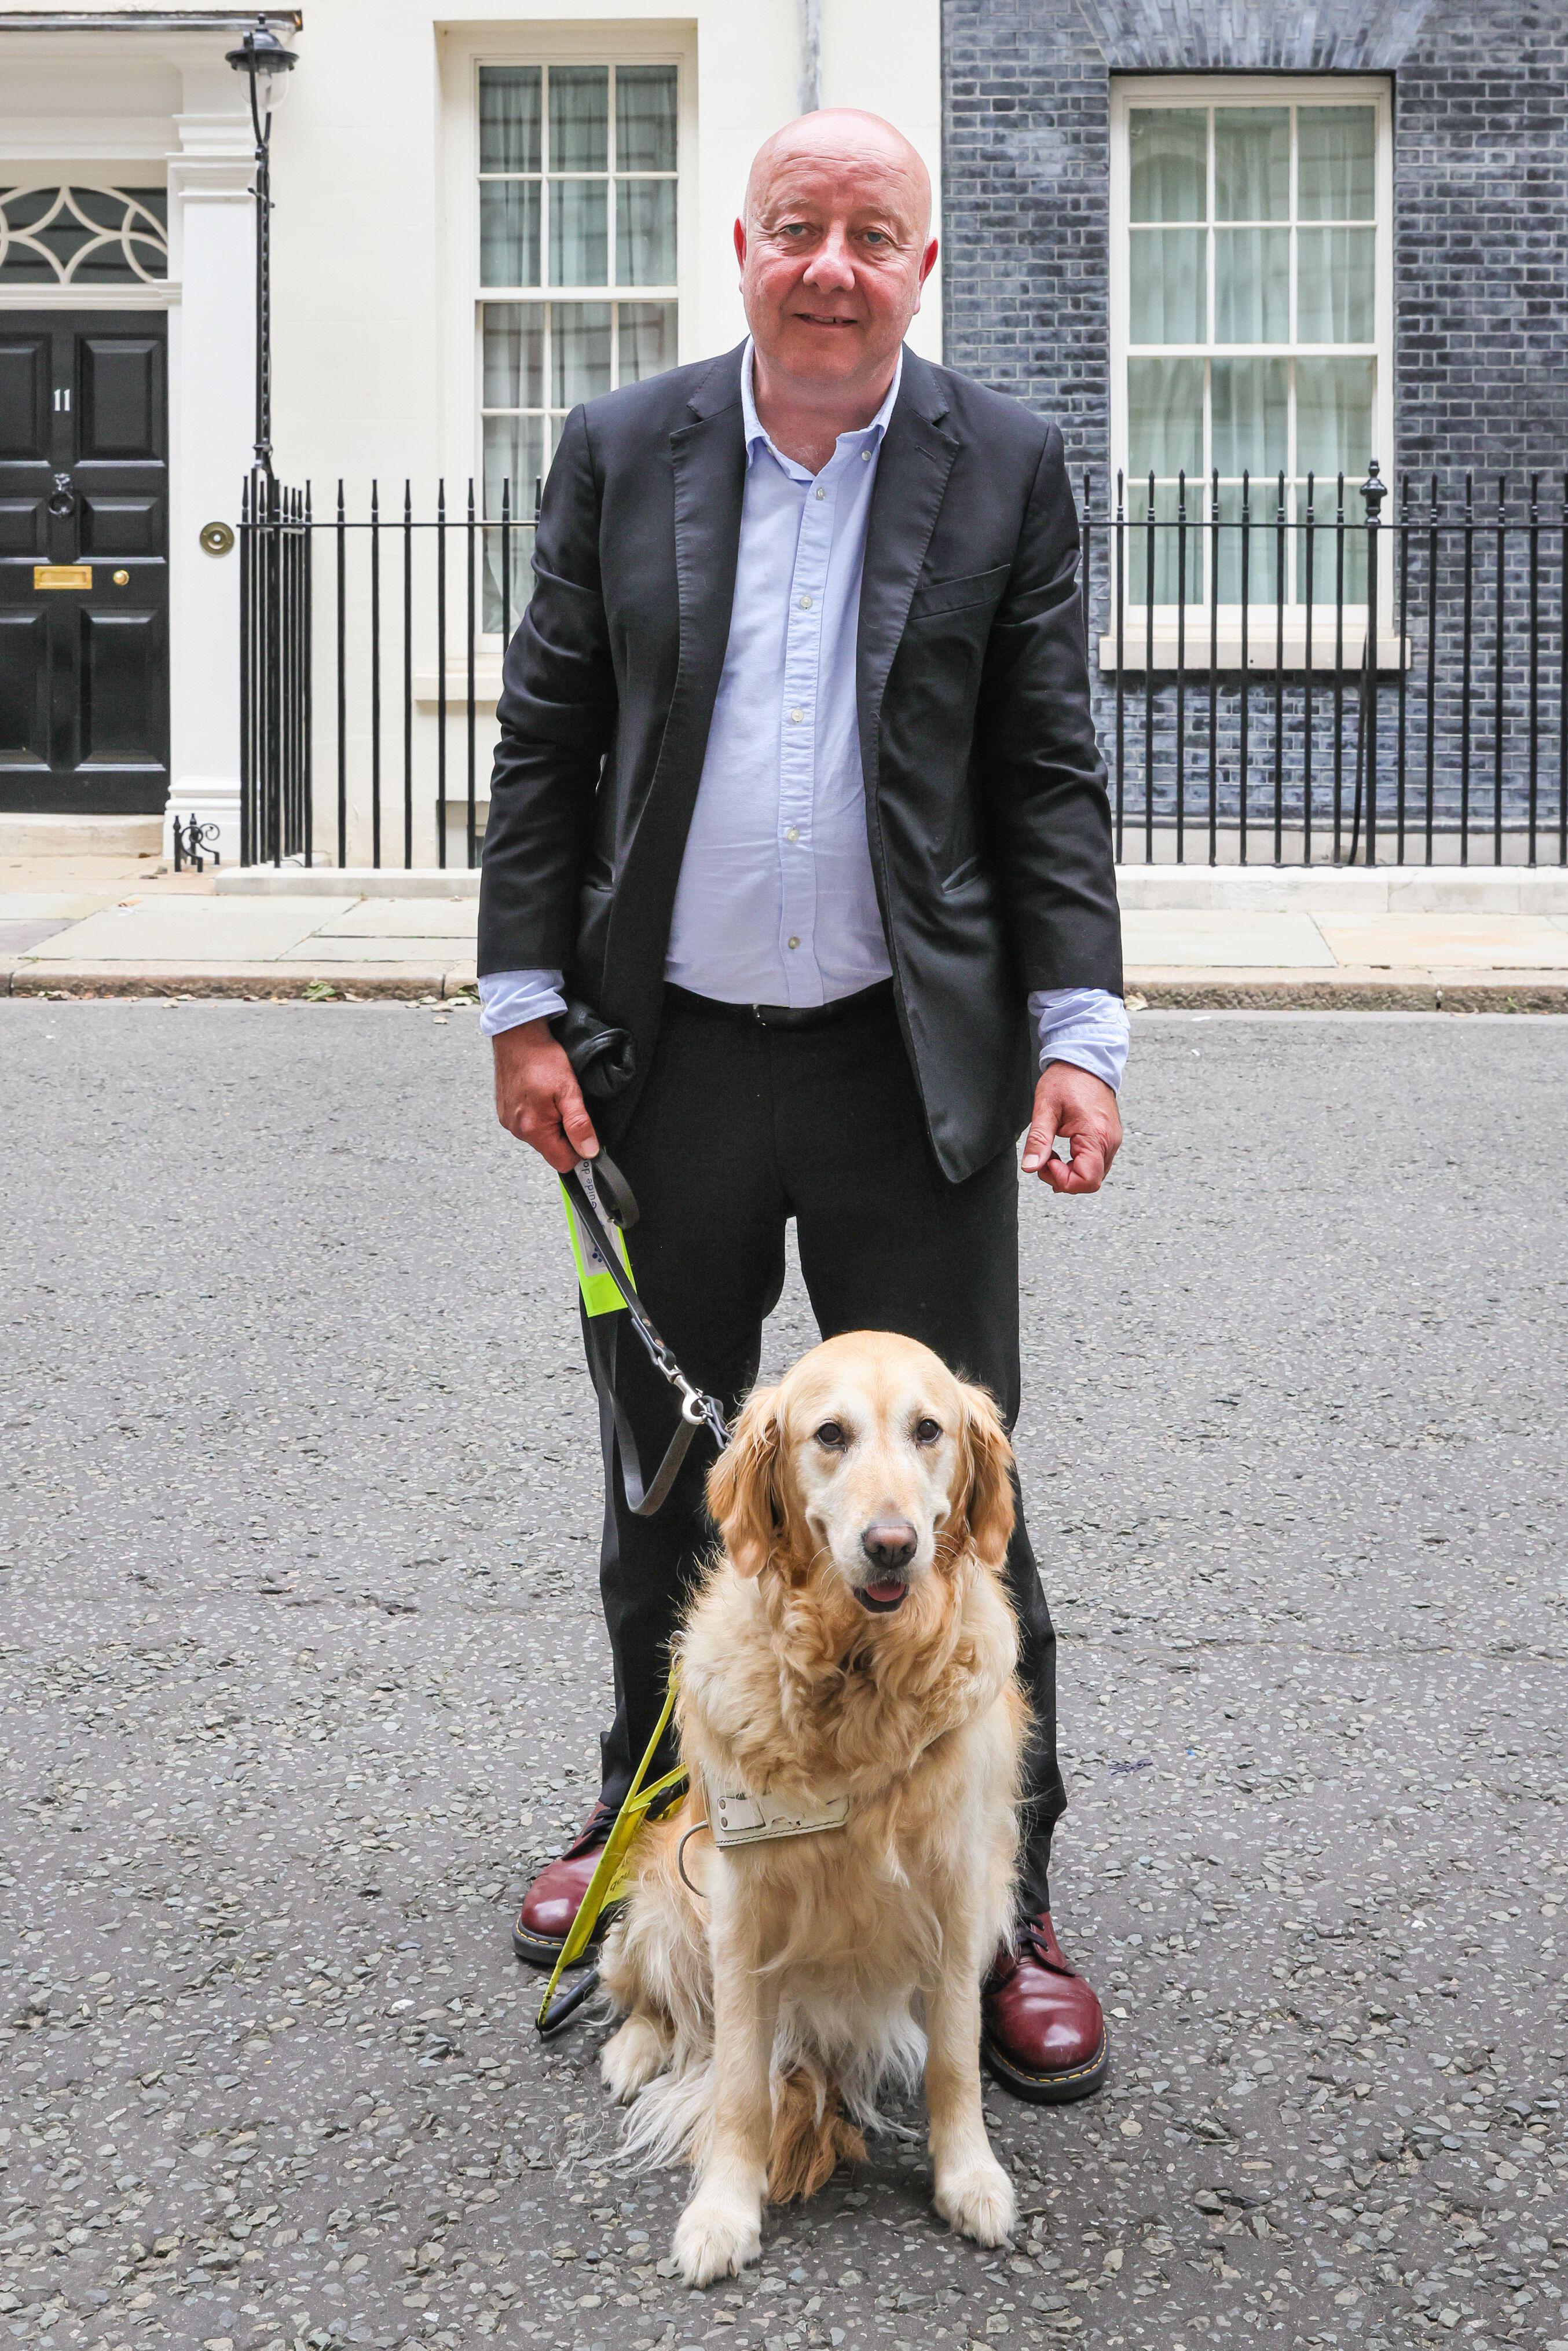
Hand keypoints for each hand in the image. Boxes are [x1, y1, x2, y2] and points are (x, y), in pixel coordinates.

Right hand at [492, 1018, 598, 1172]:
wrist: (517, 1036)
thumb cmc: (543, 1059)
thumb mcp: (569, 1090)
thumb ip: (579, 1124)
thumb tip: (589, 1152)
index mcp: (533, 1129)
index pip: (563, 1162)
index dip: (579, 1152)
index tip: (586, 1135)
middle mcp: (517, 1130)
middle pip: (551, 1150)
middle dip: (565, 1135)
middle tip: (568, 1107)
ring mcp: (508, 1121)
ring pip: (539, 1138)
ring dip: (551, 1124)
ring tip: (553, 1098)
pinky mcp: (505, 1112)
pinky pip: (527, 1125)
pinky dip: (538, 1116)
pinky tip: (540, 1096)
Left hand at [1021, 1062, 1121, 1193]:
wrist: (1085, 1060)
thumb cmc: (1067, 1079)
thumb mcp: (1045, 1107)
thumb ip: (1038, 1140)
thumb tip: (1030, 1167)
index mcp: (1096, 1135)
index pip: (1087, 1181)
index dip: (1062, 1180)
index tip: (1046, 1162)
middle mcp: (1110, 1141)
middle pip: (1090, 1182)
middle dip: (1063, 1178)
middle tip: (1044, 1159)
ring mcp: (1113, 1140)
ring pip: (1094, 1175)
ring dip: (1071, 1173)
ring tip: (1052, 1154)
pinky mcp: (1110, 1138)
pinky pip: (1097, 1163)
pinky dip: (1079, 1165)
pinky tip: (1064, 1154)